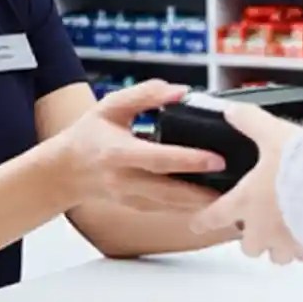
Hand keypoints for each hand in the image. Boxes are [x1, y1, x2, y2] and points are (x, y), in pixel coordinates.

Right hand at [56, 80, 224, 212]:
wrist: (65, 171)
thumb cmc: (90, 134)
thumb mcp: (111, 106)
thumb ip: (145, 94)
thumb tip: (180, 91)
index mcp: (117, 152)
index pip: (158, 159)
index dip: (189, 160)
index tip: (216, 159)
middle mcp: (124, 180)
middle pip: (170, 192)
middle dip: (204, 191)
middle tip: (237, 185)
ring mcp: (129, 198)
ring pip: (171, 207)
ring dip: (202, 204)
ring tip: (233, 197)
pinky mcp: (136, 208)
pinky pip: (167, 210)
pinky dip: (190, 207)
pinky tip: (212, 201)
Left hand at [190, 103, 302, 265]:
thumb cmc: (299, 163)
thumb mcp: (271, 133)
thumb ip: (250, 121)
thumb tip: (232, 110)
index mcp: (247, 200)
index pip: (216, 216)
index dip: (204, 220)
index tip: (197, 224)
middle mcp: (263, 226)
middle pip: (249, 247)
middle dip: (253, 239)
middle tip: (259, 226)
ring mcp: (288, 239)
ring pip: (278, 256)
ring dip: (280, 247)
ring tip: (287, 232)